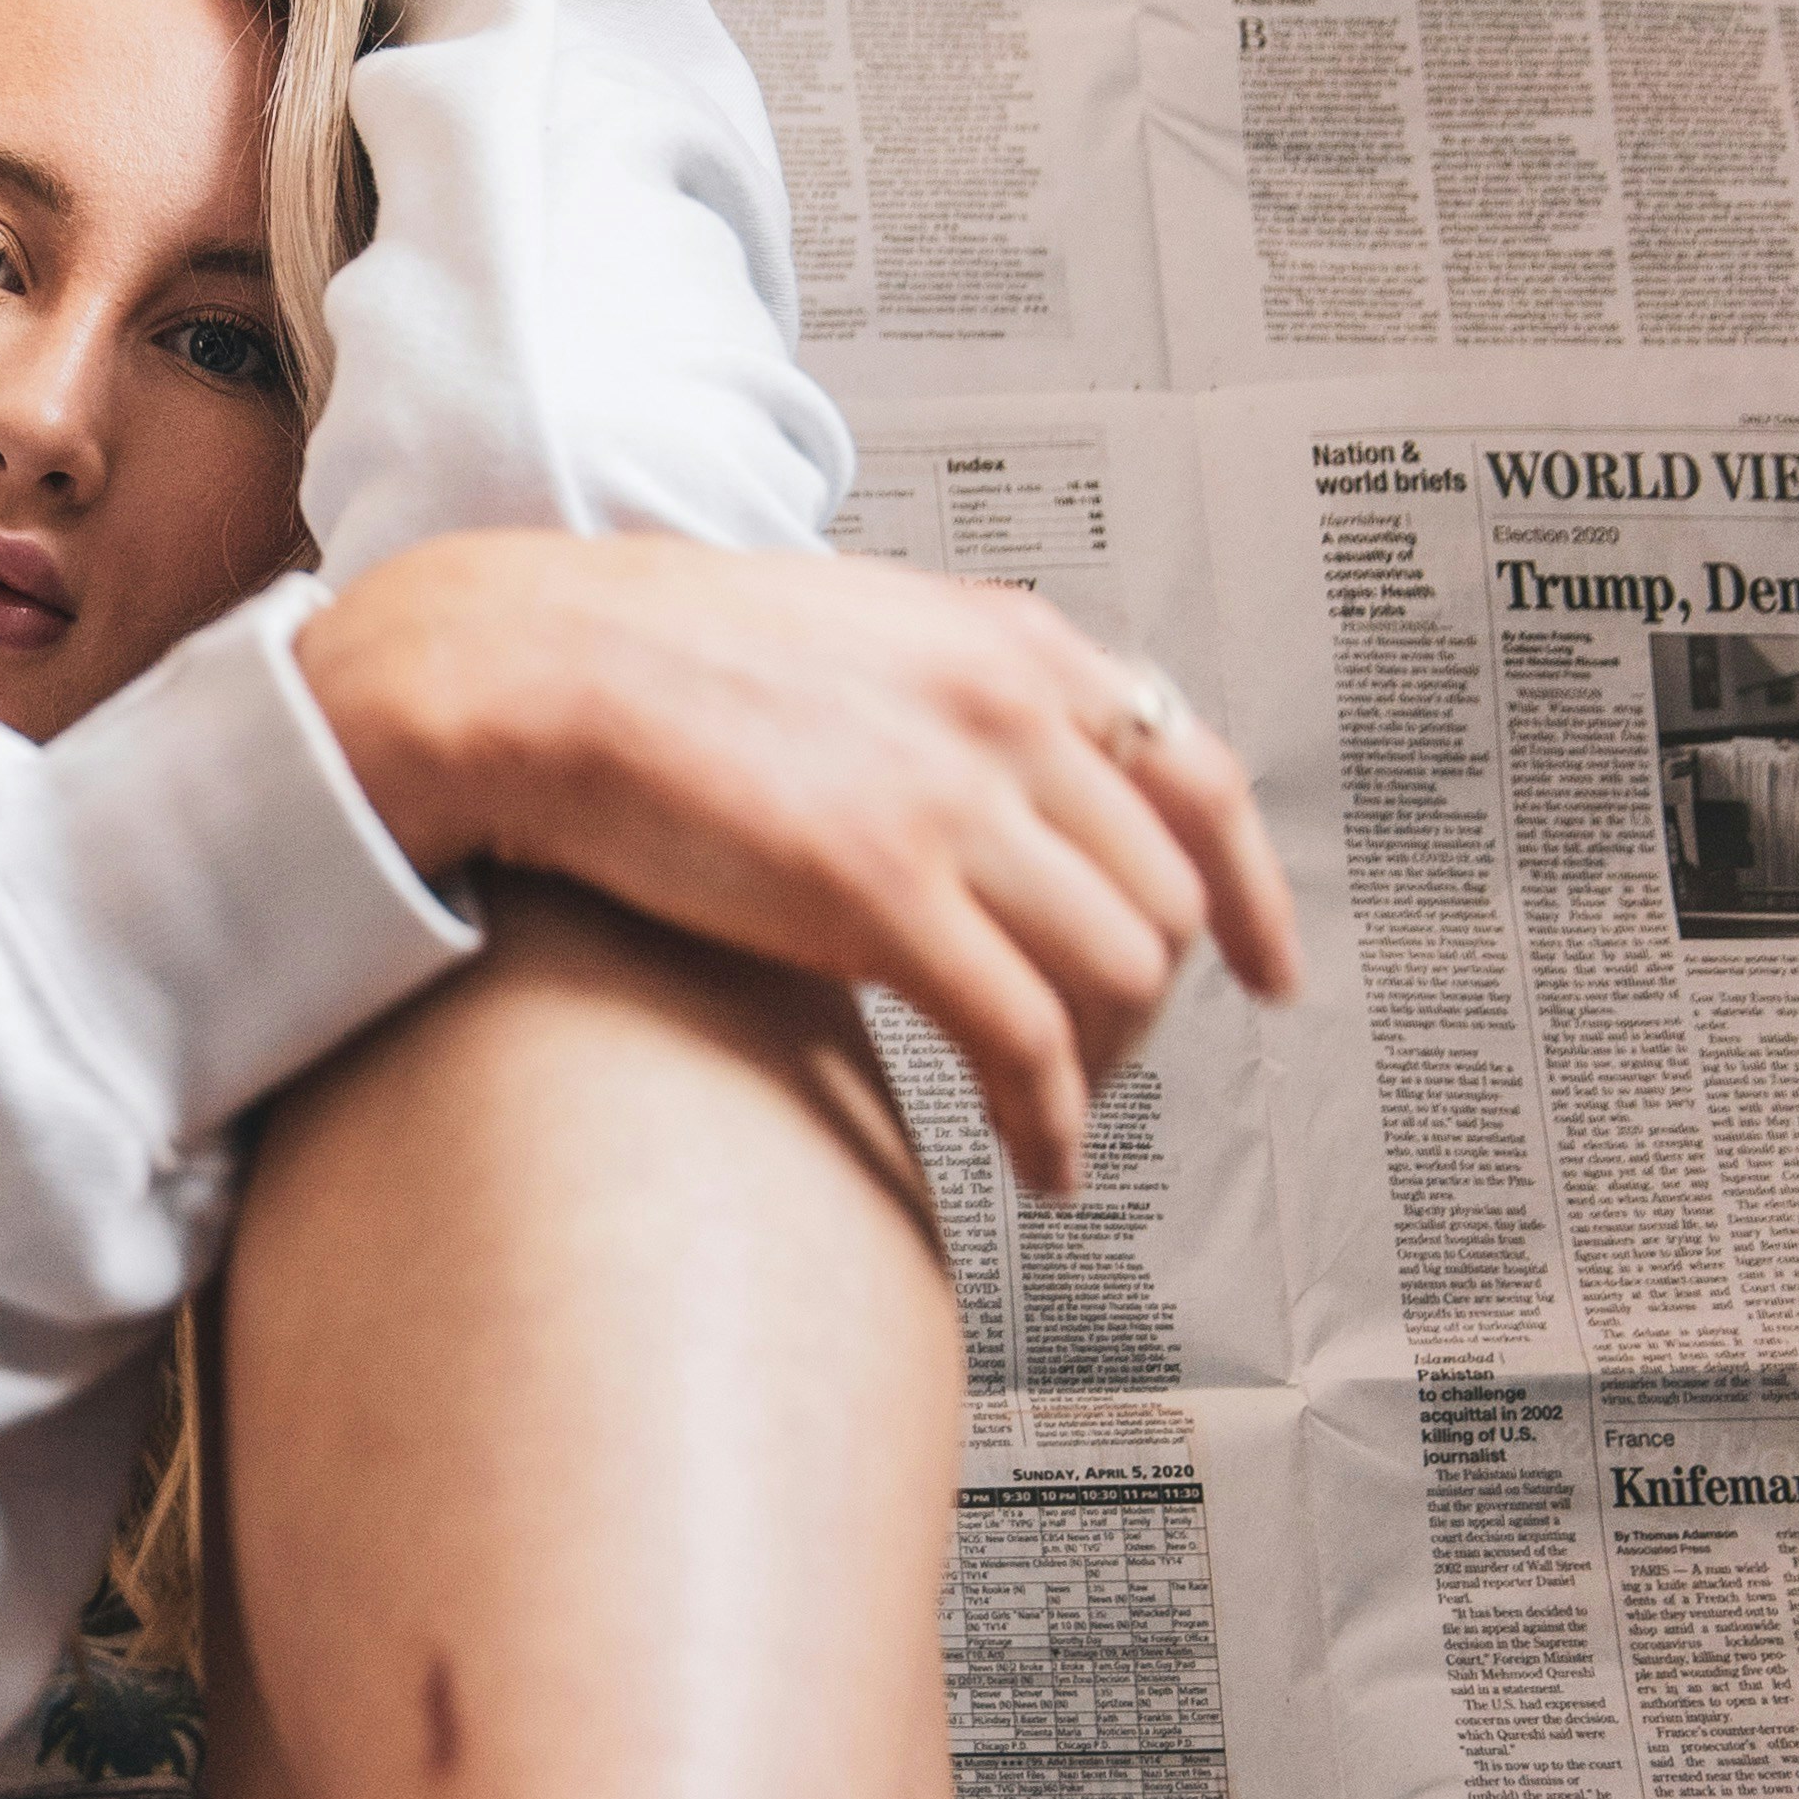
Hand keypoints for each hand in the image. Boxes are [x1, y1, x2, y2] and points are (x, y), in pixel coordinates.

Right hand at [301, 532, 1299, 1198]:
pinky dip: (1055, 1120)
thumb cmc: (657, 663)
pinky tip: (1036, 1160)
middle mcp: (1009, 714)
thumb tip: (1003, 795)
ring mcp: (954, 802)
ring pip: (1121, 973)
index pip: (1197, 773)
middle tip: (1097, 1064)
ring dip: (1104, 1069)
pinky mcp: (882, 893)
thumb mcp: (856, 639)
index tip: (1265, 966)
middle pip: (1164, 897)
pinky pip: (1029, 1039)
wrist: (532, 668)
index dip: (1250, 892)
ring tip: (1054, 1116)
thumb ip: (952, 701)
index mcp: (1010, 645)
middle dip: (1148, 1004)